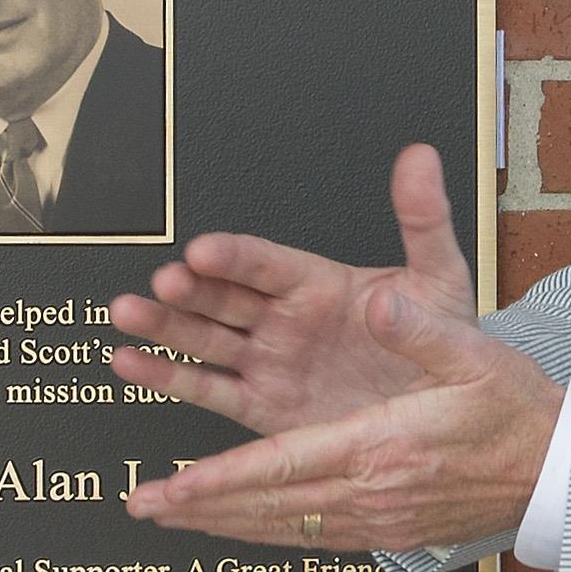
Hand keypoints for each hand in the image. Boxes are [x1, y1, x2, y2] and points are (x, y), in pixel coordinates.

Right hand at [108, 145, 477, 436]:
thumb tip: (420, 156)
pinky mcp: (260, 407)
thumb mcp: (440, 279)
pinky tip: (130, 363)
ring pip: (205, 340)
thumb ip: (424, 220)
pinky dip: (167, 378)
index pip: (266, 263)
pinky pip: (207, 392)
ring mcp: (268, 362)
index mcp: (319, 284)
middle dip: (190, 290)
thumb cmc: (439, 341)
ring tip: (126, 314)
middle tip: (163, 282)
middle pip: (224, 298)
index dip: (233, 256)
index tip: (204, 250)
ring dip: (164, 327)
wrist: (445, 415)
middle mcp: (283, 318)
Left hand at [121, 288, 564, 552]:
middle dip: (200, 507)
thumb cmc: (515, 410)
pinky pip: (309, 537)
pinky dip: (264, 532)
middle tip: (140, 507)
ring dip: (222, 524)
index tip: (171, 485)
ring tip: (169, 518)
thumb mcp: (474, 353)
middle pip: (268, 507)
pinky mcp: (385, 531)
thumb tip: (374, 300)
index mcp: (383, 448)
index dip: (222, 479)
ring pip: (282, 528)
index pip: (285, 467)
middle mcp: (372, 494)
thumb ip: (418, 326)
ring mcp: (377, 521)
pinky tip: (235, 527)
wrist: (556, 471)